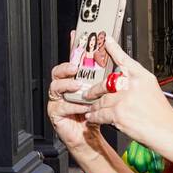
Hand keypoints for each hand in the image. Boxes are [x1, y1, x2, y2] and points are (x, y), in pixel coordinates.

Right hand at [47, 31, 105, 153]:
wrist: (89, 137)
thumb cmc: (95, 115)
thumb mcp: (104, 93)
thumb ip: (106, 77)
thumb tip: (116, 60)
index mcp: (75, 80)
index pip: (72, 60)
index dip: (73, 46)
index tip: (76, 35)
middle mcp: (64, 88)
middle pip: (58, 71)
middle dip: (66, 67)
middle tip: (75, 67)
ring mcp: (58, 100)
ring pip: (56, 87)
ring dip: (68, 85)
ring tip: (79, 86)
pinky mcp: (56, 113)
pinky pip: (61, 106)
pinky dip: (73, 105)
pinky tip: (83, 106)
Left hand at [81, 36, 172, 154]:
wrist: (168, 132)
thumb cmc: (161, 116)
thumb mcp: (151, 91)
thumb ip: (135, 85)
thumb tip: (119, 84)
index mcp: (142, 77)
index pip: (124, 59)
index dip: (114, 49)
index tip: (106, 40)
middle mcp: (133, 85)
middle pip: (105, 83)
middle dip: (94, 90)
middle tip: (88, 93)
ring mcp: (124, 98)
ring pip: (100, 100)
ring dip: (94, 106)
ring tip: (91, 109)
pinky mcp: (118, 113)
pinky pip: (99, 113)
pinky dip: (94, 117)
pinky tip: (92, 118)